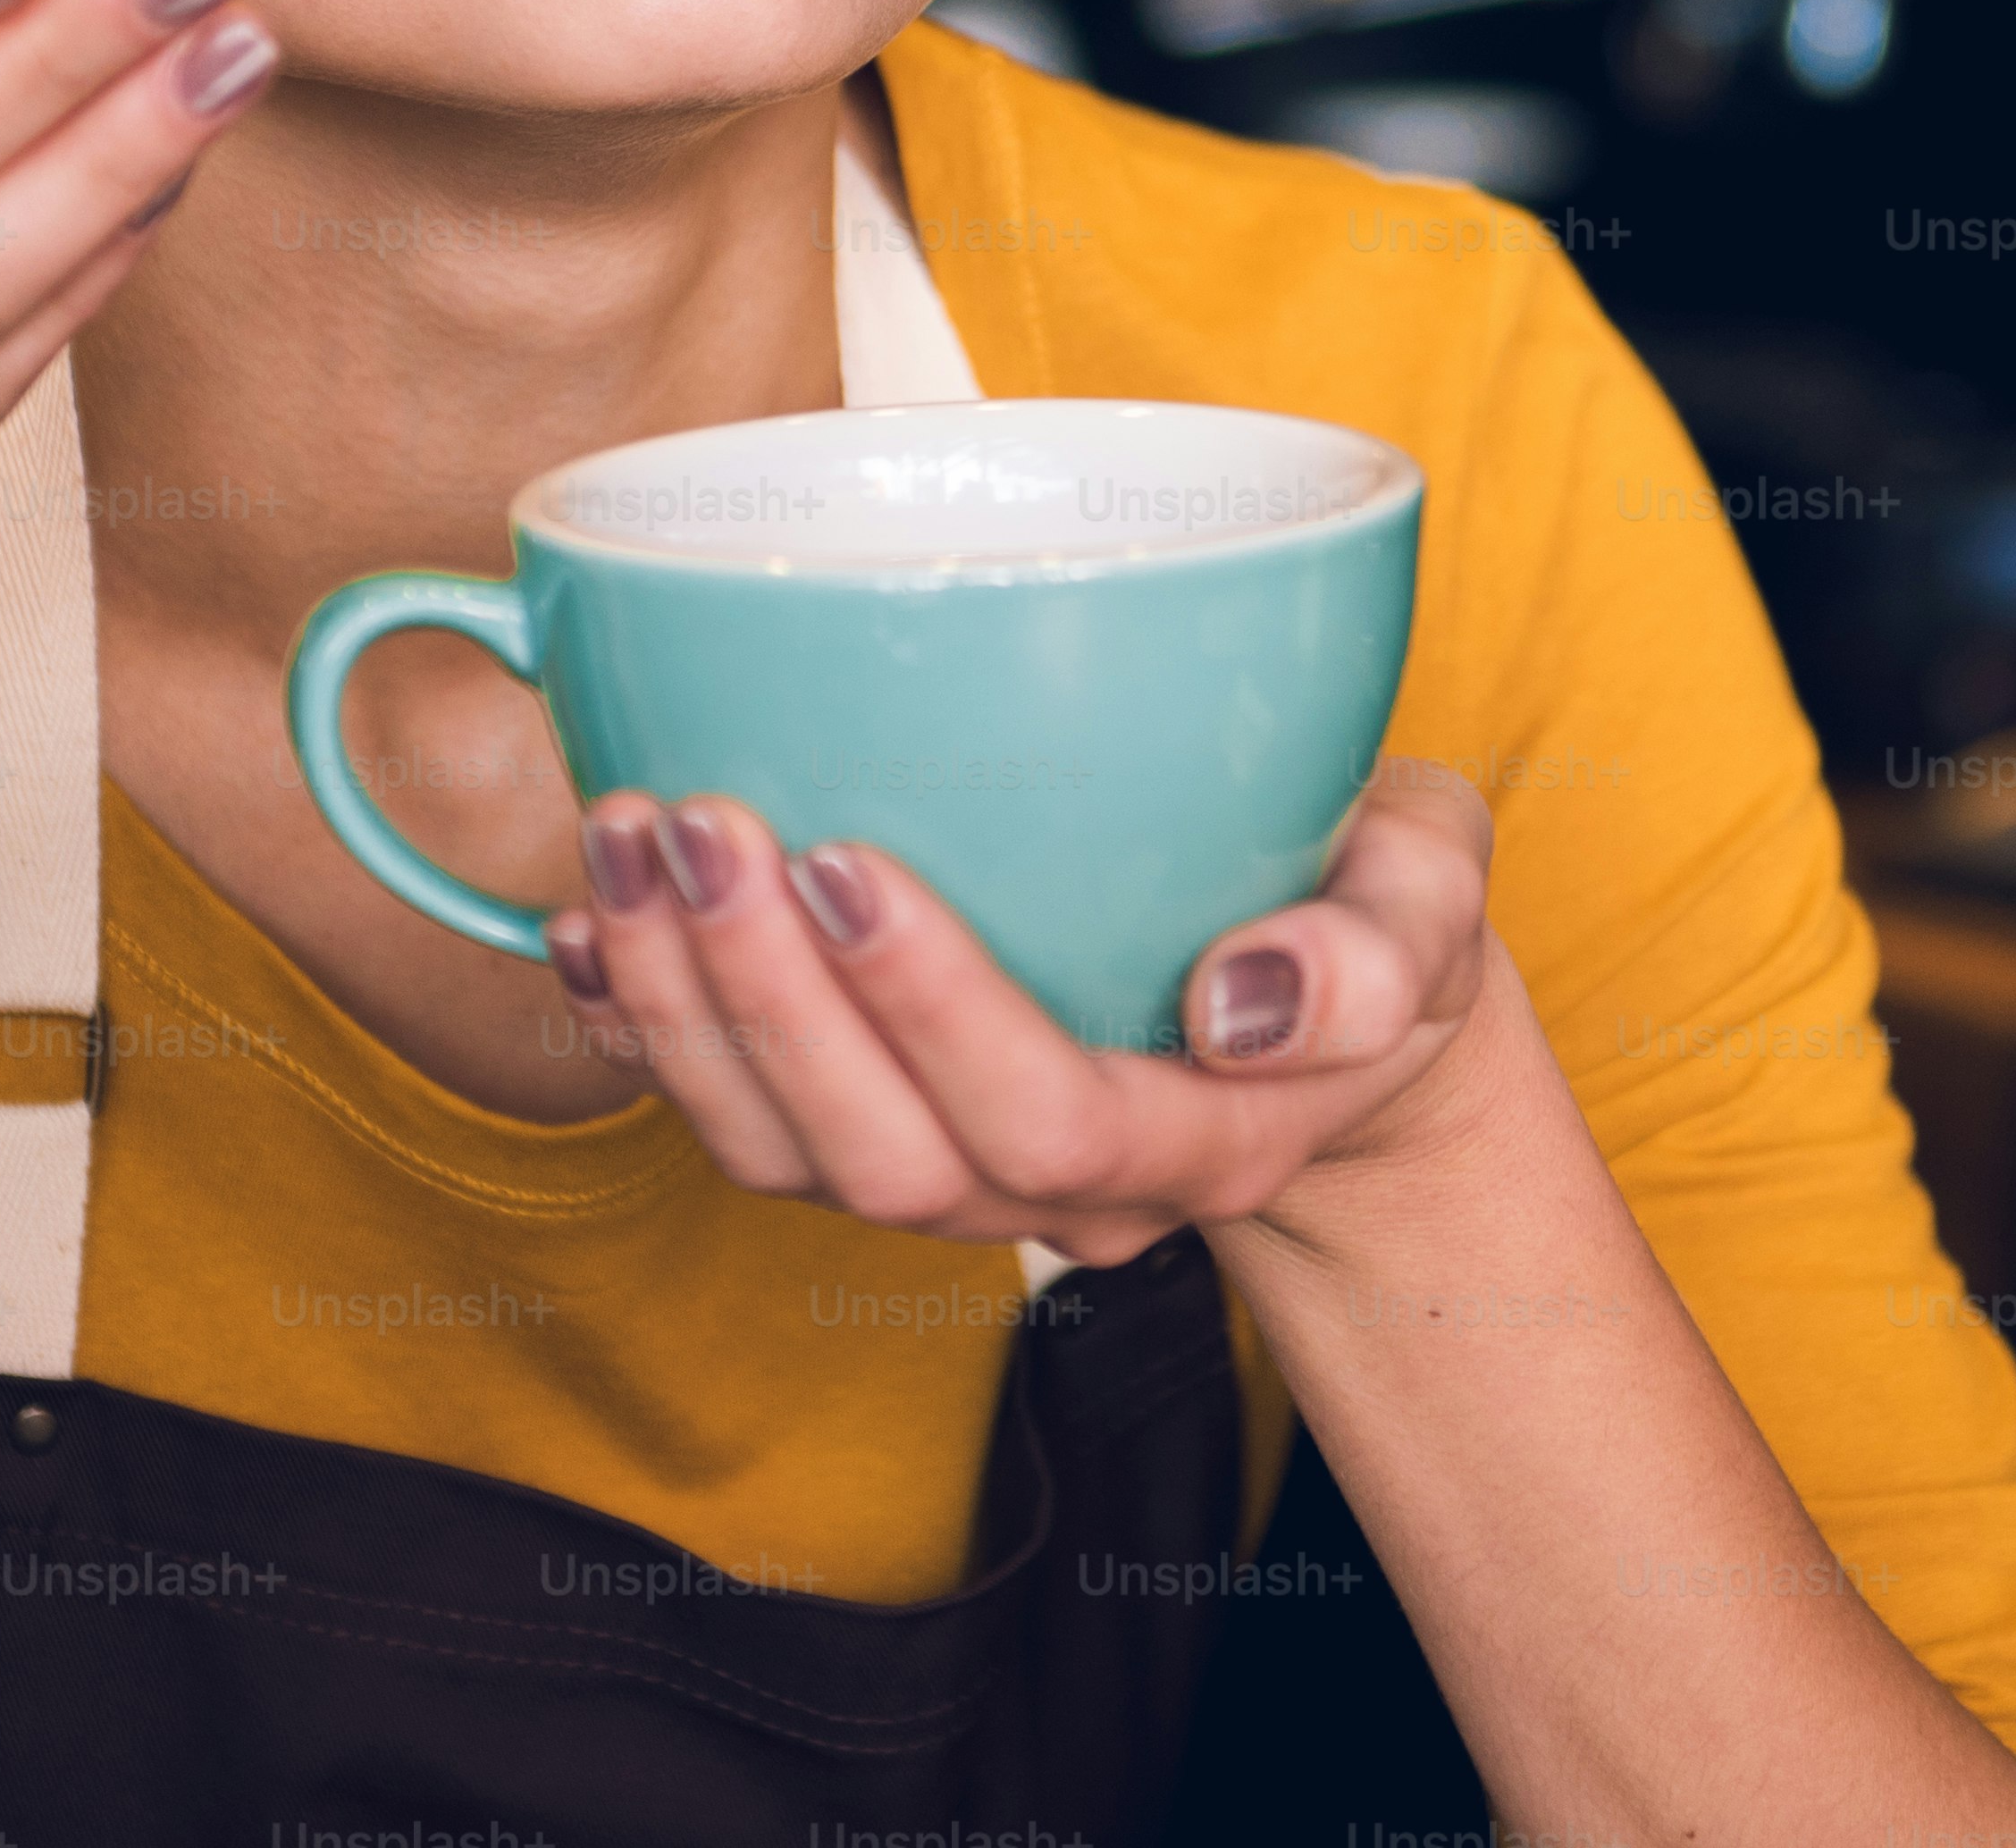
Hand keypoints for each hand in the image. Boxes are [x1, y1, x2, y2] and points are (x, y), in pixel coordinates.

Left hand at [544, 759, 1497, 1264]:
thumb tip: (1257, 997)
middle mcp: (1063, 1195)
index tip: (844, 852)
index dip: (926, 1006)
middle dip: (763, 997)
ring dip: (677, 1006)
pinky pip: (736, 1127)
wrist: (1321, 1001)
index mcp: (1202, 1141)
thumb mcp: (1435, 901)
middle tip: (695, 820)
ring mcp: (959, 1180)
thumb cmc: (1372, 918)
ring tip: (623, 837)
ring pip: (784, 1160)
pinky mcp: (877, 1135)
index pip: (1044, 1116)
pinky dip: (640, 1032)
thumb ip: (1389, 943)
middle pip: (880, 1160)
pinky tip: (580, 924)